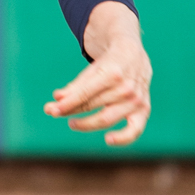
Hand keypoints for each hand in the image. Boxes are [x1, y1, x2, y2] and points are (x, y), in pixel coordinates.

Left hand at [43, 1, 151, 145]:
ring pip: (106, 119)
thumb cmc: (108, 63)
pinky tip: (108, 140)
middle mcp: (126, 88)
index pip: (85, 93)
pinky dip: (122, 138)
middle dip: (70, 110)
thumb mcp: (91, 70)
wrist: (134, 55)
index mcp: (112, 73)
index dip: (67, 104)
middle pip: (92, 105)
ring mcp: (136, 100)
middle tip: (53, 112)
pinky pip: (134, 130)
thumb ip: (75, 86)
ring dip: (85, 124)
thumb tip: (57, 98)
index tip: (51, 110)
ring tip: (72, 123)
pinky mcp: (144, 110)